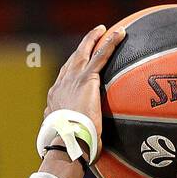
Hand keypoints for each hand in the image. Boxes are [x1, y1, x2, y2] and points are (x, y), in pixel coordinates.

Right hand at [44, 24, 125, 143]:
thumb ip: (72, 136)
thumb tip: (81, 146)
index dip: (72, 68)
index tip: (78, 63)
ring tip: (106, 30)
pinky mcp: (87, 79)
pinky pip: (101, 56)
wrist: (67, 141)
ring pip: (86, 52)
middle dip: (83, 47)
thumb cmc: (68, 147)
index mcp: (56, 98)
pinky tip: (121, 33)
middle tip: (92, 37)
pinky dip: (111, 43)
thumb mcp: (67, 139)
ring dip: (95, 39)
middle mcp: (62, 84)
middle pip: (73, 60)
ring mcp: (73, 79)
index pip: (64, 78)